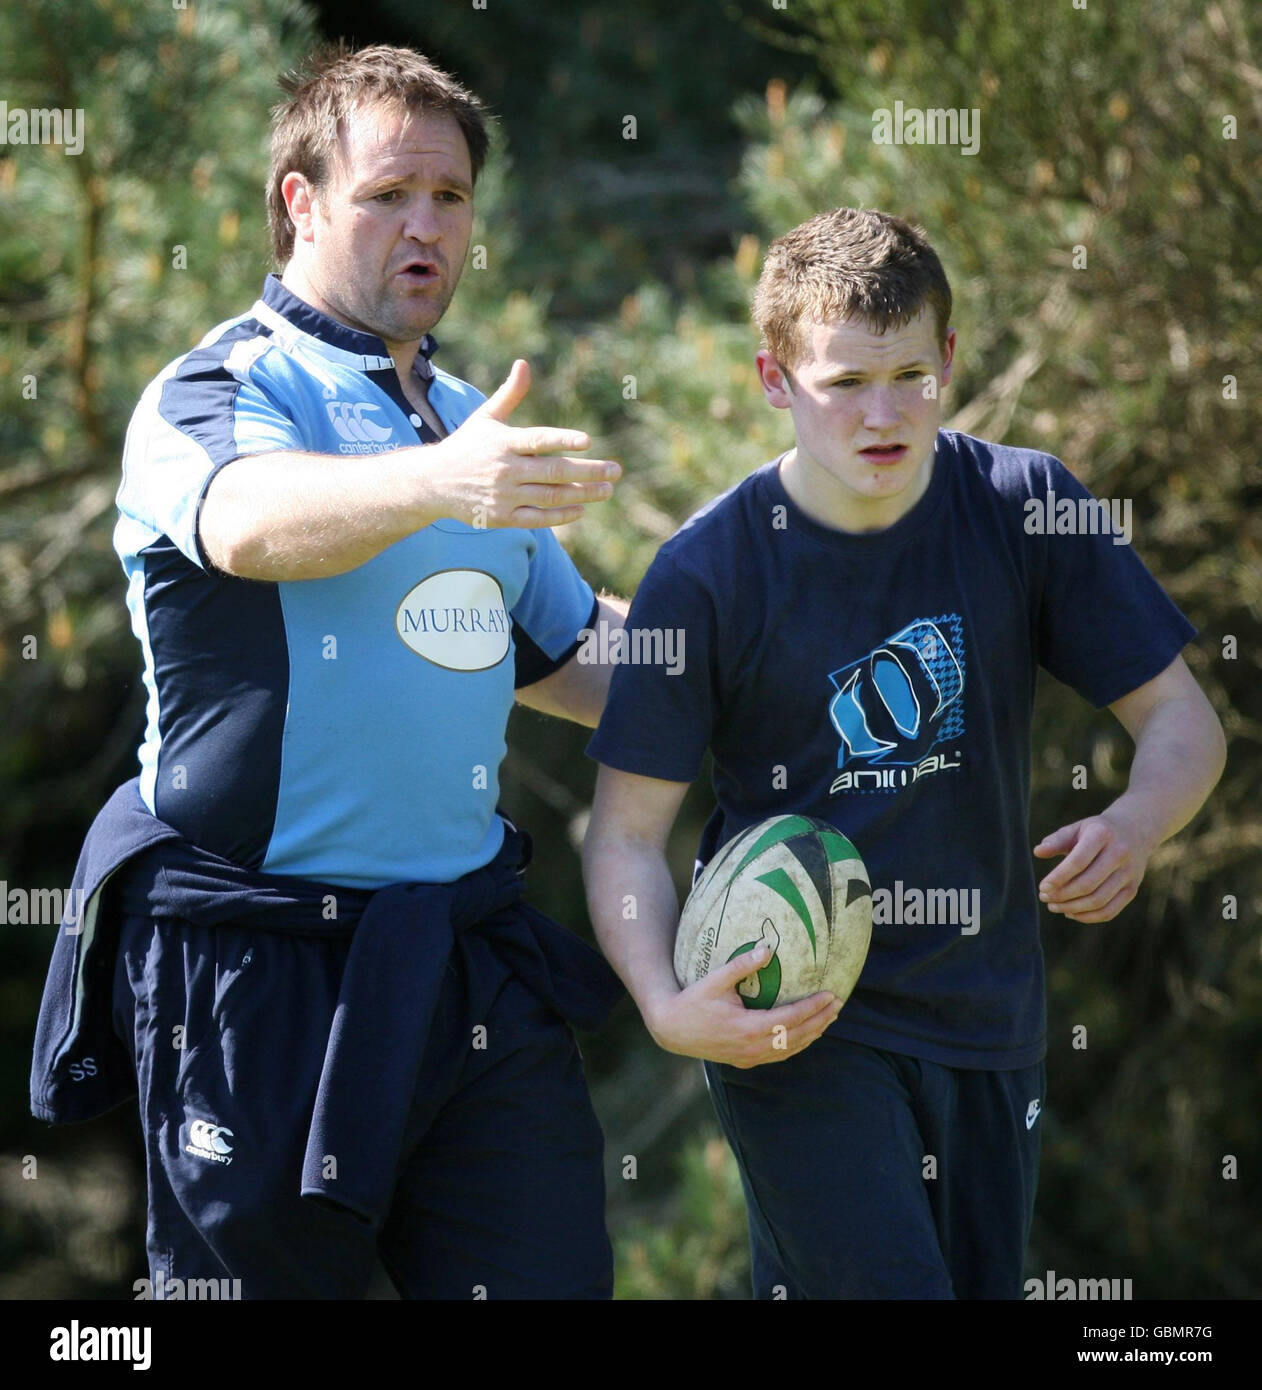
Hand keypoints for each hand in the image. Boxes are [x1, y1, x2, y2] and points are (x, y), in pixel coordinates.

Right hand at [424, 359, 619, 527]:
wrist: (433, 483)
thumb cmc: (466, 446)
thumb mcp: (485, 418)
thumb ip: (510, 394)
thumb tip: (524, 363)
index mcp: (504, 442)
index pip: (538, 440)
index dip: (563, 440)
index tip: (587, 441)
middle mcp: (506, 469)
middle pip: (554, 471)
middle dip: (588, 472)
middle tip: (616, 471)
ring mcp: (505, 495)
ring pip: (551, 496)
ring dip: (582, 494)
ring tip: (606, 490)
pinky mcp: (503, 517)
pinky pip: (537, 518)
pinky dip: (561, 515)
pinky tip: (581, 509)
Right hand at [644, 945, 841, 1067]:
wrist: (671, 1029)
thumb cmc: (692, 1001)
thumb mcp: (715, 980)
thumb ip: (742, 965)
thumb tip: (767, 948)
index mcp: (748, 1027)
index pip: (791, 1018)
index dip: (813, 1008)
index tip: (831, 995)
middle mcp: (752, 1047)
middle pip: (797, 1036)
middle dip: (820, 1020)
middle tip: (838, 1005)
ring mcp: (749, 1057)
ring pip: (790, 1049)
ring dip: (812, 1034)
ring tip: (829, 1018)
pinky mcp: (745, 1060)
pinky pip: (778, 1055)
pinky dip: (796, 1045)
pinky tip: (806, 1035)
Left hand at [1033, 808, 1154, 922]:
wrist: (1134, 831)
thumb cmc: (1095, 831)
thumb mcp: (1077, 828)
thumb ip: (1056, 840)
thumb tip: (1038, 852)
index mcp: (1102, 834)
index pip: (1078, 862)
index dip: (1058, 878)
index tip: (1043, 886)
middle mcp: (1119, 854)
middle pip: (1088, 884)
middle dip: (1062, 895)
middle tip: (1044, 897)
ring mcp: (1129, 873)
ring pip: (1098, 901)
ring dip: (1072, 908)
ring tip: (1053, 906)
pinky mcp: (1132, 889)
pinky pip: (1110, 911)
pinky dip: (1088, 917)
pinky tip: (1070, 913)